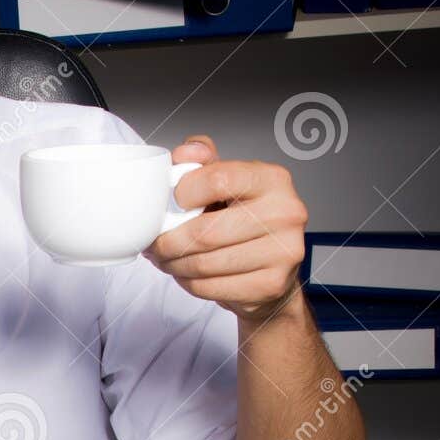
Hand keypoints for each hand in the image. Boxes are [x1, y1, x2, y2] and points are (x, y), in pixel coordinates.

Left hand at [144, 135, 308, 327]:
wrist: (273, 270)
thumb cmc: (246, 222)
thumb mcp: (228, 183)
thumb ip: (204, 163)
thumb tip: (184, 153)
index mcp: (272, 179)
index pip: (218, 179)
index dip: (184, 193)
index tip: (172, 203)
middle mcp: (285, 213)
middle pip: (205, 232)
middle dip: (168, 242)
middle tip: (155, 245)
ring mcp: (282, 251)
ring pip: (204, 263)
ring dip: (174, 265)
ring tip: (166, 259)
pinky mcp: (270, 285)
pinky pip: (211, 287)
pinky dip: (189, 283)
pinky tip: (186, 275)